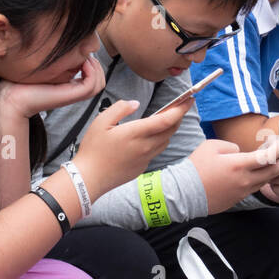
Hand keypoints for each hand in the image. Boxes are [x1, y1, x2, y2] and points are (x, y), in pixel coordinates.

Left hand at [0, 57, 102, 119]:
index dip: (92, 63)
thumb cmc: (20, 80)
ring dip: (96, 67)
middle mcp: (73, 91)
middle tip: (84, 55)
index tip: (80, 53)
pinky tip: (81, 63)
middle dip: (97, 64)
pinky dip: (92, 72)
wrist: (11, 96)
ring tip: (84, 59)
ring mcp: (74, 94)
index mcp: (69, 86)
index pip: (94, 77)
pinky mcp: (72, 95)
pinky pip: (92, 84)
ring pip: (99, 83)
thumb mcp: (42, 65)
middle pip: (100, 80)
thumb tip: (63, 46)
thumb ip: (54, 59)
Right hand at [72, 98, 188, 199]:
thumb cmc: (92, 149)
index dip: (180, 109)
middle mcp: (145, 146)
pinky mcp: (142, 167)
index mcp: (136, 133)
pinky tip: (149, 138)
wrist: (89, 179)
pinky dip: (158, 142)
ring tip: (165, 120)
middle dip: (178, 117)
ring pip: (165, 142)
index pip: (166, 120)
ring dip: (169, 130)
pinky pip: (156, 152)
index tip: (189, 99)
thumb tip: (135, 103)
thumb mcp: (101, 122)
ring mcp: (145, 158)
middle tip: (180, 106)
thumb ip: (120, 108)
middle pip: (170, 130)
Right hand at [189, 138, 278, 213]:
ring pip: (264, 182)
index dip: (278, 150)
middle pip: (271, 172)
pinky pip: (252, 189)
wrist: (183, 193)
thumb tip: (240, 152)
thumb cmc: (195, 166)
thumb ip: (232, 147)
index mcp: (238, 165)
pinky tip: (261, 175)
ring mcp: (241, 192)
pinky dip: (259, 181)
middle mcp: (244, 180)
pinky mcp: (236, 199)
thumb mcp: (212, 146)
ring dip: (273, 173)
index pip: (267, 157)